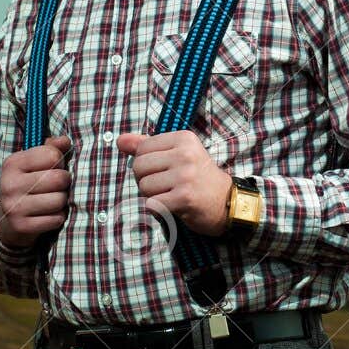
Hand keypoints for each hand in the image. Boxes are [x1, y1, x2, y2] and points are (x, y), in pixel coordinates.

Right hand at [0, 135, 71, 248]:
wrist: (6, 219)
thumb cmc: (27, 183)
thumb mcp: (33, 162)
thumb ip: (51, 148)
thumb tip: (65, 141)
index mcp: (12, 163)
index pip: (52, 155)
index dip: (59, 161)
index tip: (53, 167)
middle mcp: (10, 184)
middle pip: (58, 178)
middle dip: (65, 182)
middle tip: (58, 185)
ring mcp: (14, 207)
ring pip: (60, 199)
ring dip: (63, 201)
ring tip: (54, 199)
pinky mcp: (22, 226)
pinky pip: (56, 219)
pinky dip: (59, 217)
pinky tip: (49, 214)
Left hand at [116, 130, 231, 236]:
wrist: (229, 203)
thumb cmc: (199, 178)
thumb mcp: (178, 154)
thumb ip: (147, 146)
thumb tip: (120, 140)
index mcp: (183, 139)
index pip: (142, 148)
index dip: (146, 164)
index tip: (165, 170)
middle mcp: (185, 154)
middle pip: (139, 167)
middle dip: (146, 180)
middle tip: (167, 186)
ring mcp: (185, 176)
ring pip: (144, 187)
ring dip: (153, 196)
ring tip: (171, 195)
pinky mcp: (184, 198)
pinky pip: (152, 203)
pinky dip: (158, 209)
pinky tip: (173, 207)